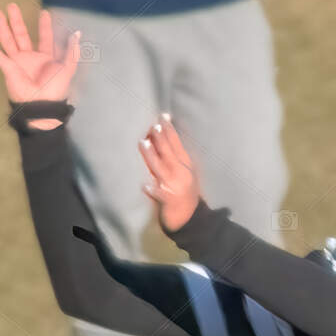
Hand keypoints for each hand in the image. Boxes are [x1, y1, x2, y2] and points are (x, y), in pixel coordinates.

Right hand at [0, 4, 80, 125]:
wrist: (41, 106)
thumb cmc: (54, 90)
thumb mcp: (67, 69)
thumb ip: (72, 52)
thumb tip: (77, 33)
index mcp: (45, 59)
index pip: (45, 38)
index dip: (45, 26)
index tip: (45, 13)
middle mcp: (30, 59)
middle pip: (22, 35)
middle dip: (17, 21)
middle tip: (12, 5)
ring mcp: (18, 62)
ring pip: (8, 40)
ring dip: (2, 27)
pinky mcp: (7, 67)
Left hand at [139, 114, 201, 232]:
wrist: (193, 219)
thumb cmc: (185, 193)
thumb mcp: (186, 172)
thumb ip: (176, 157)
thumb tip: (161, 137)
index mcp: (185, 164)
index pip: (177, 142)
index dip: (169, 129)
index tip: (162, 116)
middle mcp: (180, 172)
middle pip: (168, 151)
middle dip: (160, 137)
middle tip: (152, 125)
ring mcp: (174, 186)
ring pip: (160, 168)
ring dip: (151, 155)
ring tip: (142, 143)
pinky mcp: (168, 201)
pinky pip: (159, 194)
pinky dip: (152, 190)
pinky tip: (145, 185)